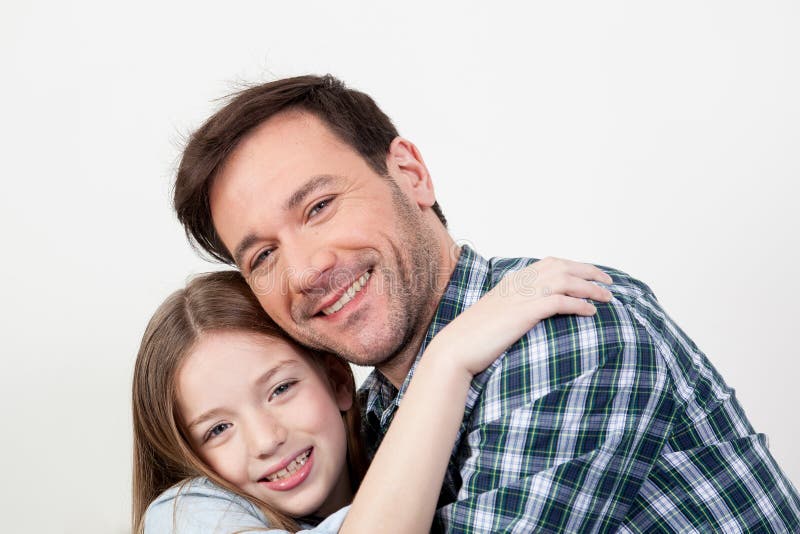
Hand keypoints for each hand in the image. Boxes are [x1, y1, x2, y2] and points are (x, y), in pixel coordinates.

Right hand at [426, 257, 613, 376]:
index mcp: (511, 281)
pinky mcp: (523, 313)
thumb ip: (514, 308)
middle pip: (562, 266)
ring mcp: (520, 296)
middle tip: (609, 282)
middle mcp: (517, 283)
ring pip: (564, 280)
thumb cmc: (473, 339)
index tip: (592, 275)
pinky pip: (558, 301)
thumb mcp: (496, 316)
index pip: (550, 263)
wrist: (455, 349)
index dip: (575, 266)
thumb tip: (532, 313)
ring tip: (607, 297)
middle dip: (589, 271)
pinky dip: (577, 303)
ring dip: (589, 287)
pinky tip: (590, 312)